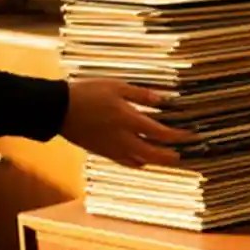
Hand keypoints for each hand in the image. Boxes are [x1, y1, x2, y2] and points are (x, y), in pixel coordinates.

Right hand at [60, 79, 196, 167]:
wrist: (58, 109)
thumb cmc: (86, 94)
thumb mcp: (116, 87)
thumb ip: (142, 94)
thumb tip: (164, 99)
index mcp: (129, 120)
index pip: (162, 133)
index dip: (180, 136)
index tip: (192, 135)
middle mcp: (124, 138)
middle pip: (156, 155)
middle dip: (173, 156)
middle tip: (184, 153)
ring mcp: (114, 148)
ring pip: (143, 161)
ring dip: (159, 161)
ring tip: (170, 157)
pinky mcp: (105, 153)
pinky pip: (128, 163)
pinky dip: (141, 162)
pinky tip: (146, 159)